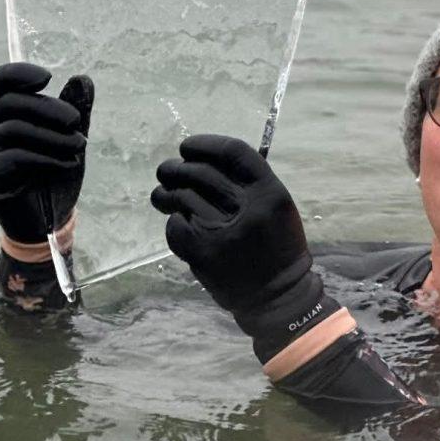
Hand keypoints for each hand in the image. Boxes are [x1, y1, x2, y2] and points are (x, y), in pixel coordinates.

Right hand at [0, 62, 93, 243]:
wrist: (49, 219)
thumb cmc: (56, 173)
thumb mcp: (71, 138)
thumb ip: (77, 111)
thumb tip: (83, 78)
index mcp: (7, 114)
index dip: (18, 73)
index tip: (47, 78)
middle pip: (10, 102)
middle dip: (48, 108)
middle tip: (76, 122)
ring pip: (14, 129)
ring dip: (53, 136)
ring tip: (79, 147)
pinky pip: (14, 157)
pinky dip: (46, 159)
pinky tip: (67, 164)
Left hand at [151, 135, 339, 361]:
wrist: (277, 295)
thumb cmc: (278, 245)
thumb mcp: (276, 206)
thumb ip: (247, 183)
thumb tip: (205, 161)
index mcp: (268, 191)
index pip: (232, 152)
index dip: (205, 144)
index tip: (187, 147)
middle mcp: (246, 207)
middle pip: (201, 173)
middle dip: (177, 168)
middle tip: (167, 170)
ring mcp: (223, 231)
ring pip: (182, 198)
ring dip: (166, 193)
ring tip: (161, 194)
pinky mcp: (203, 254)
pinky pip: (176, 227)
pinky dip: (172, 221)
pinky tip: (176, 222)